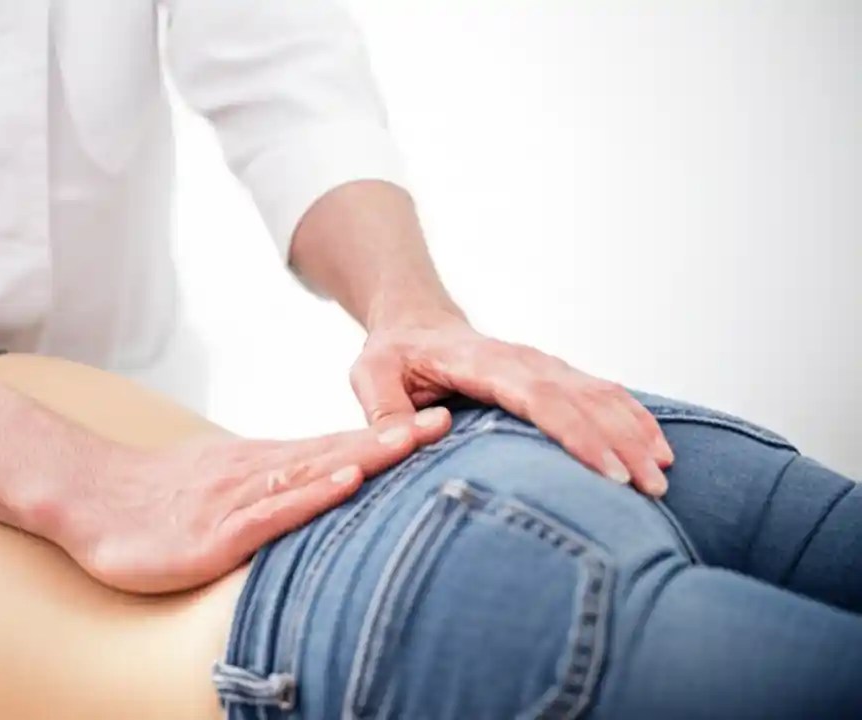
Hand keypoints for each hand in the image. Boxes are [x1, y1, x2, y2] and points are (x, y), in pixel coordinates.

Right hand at [60, 413, 451, 593]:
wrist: (87, 497)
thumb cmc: (156, 499)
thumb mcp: (223, 490)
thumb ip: (270, 489)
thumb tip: (318, 487)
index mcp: (263, 467)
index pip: (334, 448)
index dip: (387, 437)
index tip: (437, 422)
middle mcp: (257, 475)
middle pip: (334, 453)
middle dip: (394, 439)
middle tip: (449, 419)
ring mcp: (235, 500)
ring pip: (310, 474)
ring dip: (364, 457)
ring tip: (413, 441)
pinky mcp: (213, 534)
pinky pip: (268, 513)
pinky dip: (309, 497)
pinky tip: (342, 484)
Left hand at [351, 313, 672, 496]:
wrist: (414, 321)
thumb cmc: (392, 355)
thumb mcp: (370, 376)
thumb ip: (385, 409)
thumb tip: (425, 434)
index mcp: (481, 362)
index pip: (537, 396)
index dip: (574, 432)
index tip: (605, 470)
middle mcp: (523, 361)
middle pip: (581, 399)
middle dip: (619, 443)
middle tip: (650, 489)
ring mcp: (544, 366)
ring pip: (601, 395)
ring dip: (634, 432)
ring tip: (661, 477)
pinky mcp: (554, 376)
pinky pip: (602, 393)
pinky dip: (633, 416)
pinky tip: (657, 447)